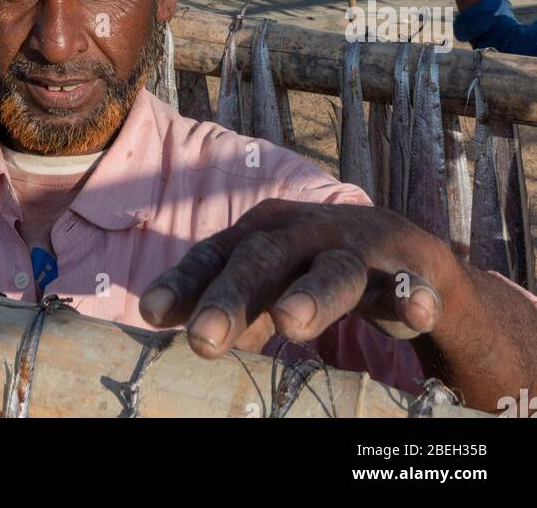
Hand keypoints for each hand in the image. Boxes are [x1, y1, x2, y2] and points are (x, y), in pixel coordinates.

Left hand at [139, 198, 461, 358]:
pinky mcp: (403, 271)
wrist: (401, 253)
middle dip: (233, 296)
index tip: (152, 312)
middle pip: (264, 259)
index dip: (185, 281)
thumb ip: (221, 301)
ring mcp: (354, 249)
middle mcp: (302, 232)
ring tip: (290, 324)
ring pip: (334, 270)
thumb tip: (160, 329)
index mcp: (260, 234)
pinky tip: (419, 311)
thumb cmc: (309, 269)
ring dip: (313, 294)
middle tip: (202, 339)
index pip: (215, 255)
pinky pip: (409, 285)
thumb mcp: (263, 281)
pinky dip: (413, 297)